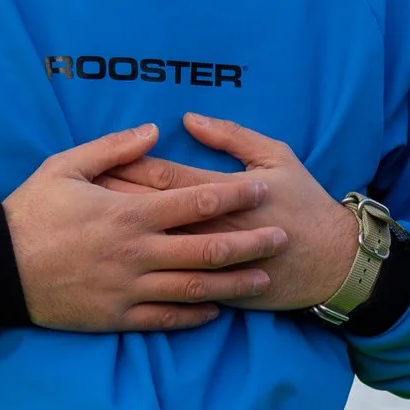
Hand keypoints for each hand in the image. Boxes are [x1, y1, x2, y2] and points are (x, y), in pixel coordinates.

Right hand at [3, 124, 288, 332]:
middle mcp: (136, 253)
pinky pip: (164, 319)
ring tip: (264, 278)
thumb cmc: (30, 212)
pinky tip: (216, 311)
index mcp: (127, 213)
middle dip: (249, 241)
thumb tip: (155, 130)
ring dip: (233, 283)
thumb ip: (113, 148)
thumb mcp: (64, 167)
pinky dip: (194, 315)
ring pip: (194, 288)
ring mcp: (128, 289)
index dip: (234, 194)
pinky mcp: (115, 317)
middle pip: (206, 248)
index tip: (262, 187)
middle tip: (282, 236)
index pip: (194, 203)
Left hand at [98, 115, 358, 311]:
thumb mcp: (276, 157)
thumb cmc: (303, 203)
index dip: (128, 168)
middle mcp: (211, 229)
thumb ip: (231, 137)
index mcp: (222, 192)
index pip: (163, 176)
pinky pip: (172, 286)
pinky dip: (145, 278)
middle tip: (78, 196)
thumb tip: (188, 119)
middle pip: (150, 213)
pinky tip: (122, 271)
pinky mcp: (215, 291)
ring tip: (89, 233)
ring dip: (122, 241)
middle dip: (113, 203)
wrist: (331, 261)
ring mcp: (212, 264)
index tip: (101, 163)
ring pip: (154, 251)